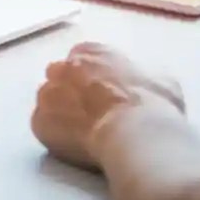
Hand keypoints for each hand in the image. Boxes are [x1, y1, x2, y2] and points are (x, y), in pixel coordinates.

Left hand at [31, 42, 185, 170]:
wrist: (136, 132)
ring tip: (84, 133)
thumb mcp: (160, 80)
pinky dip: (56, 135)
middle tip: (92, 114)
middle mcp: (62, 68)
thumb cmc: (153, 104)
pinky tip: (76, 146)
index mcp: (90, 52)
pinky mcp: (39, 122)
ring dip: (62, 114)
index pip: (82, 59)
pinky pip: (43, 127)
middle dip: (71, 93)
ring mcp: (47, 94)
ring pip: (48, 102)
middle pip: (59, 77)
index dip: (92, 78)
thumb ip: (142, 76)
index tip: (102, 93)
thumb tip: (145, 83)